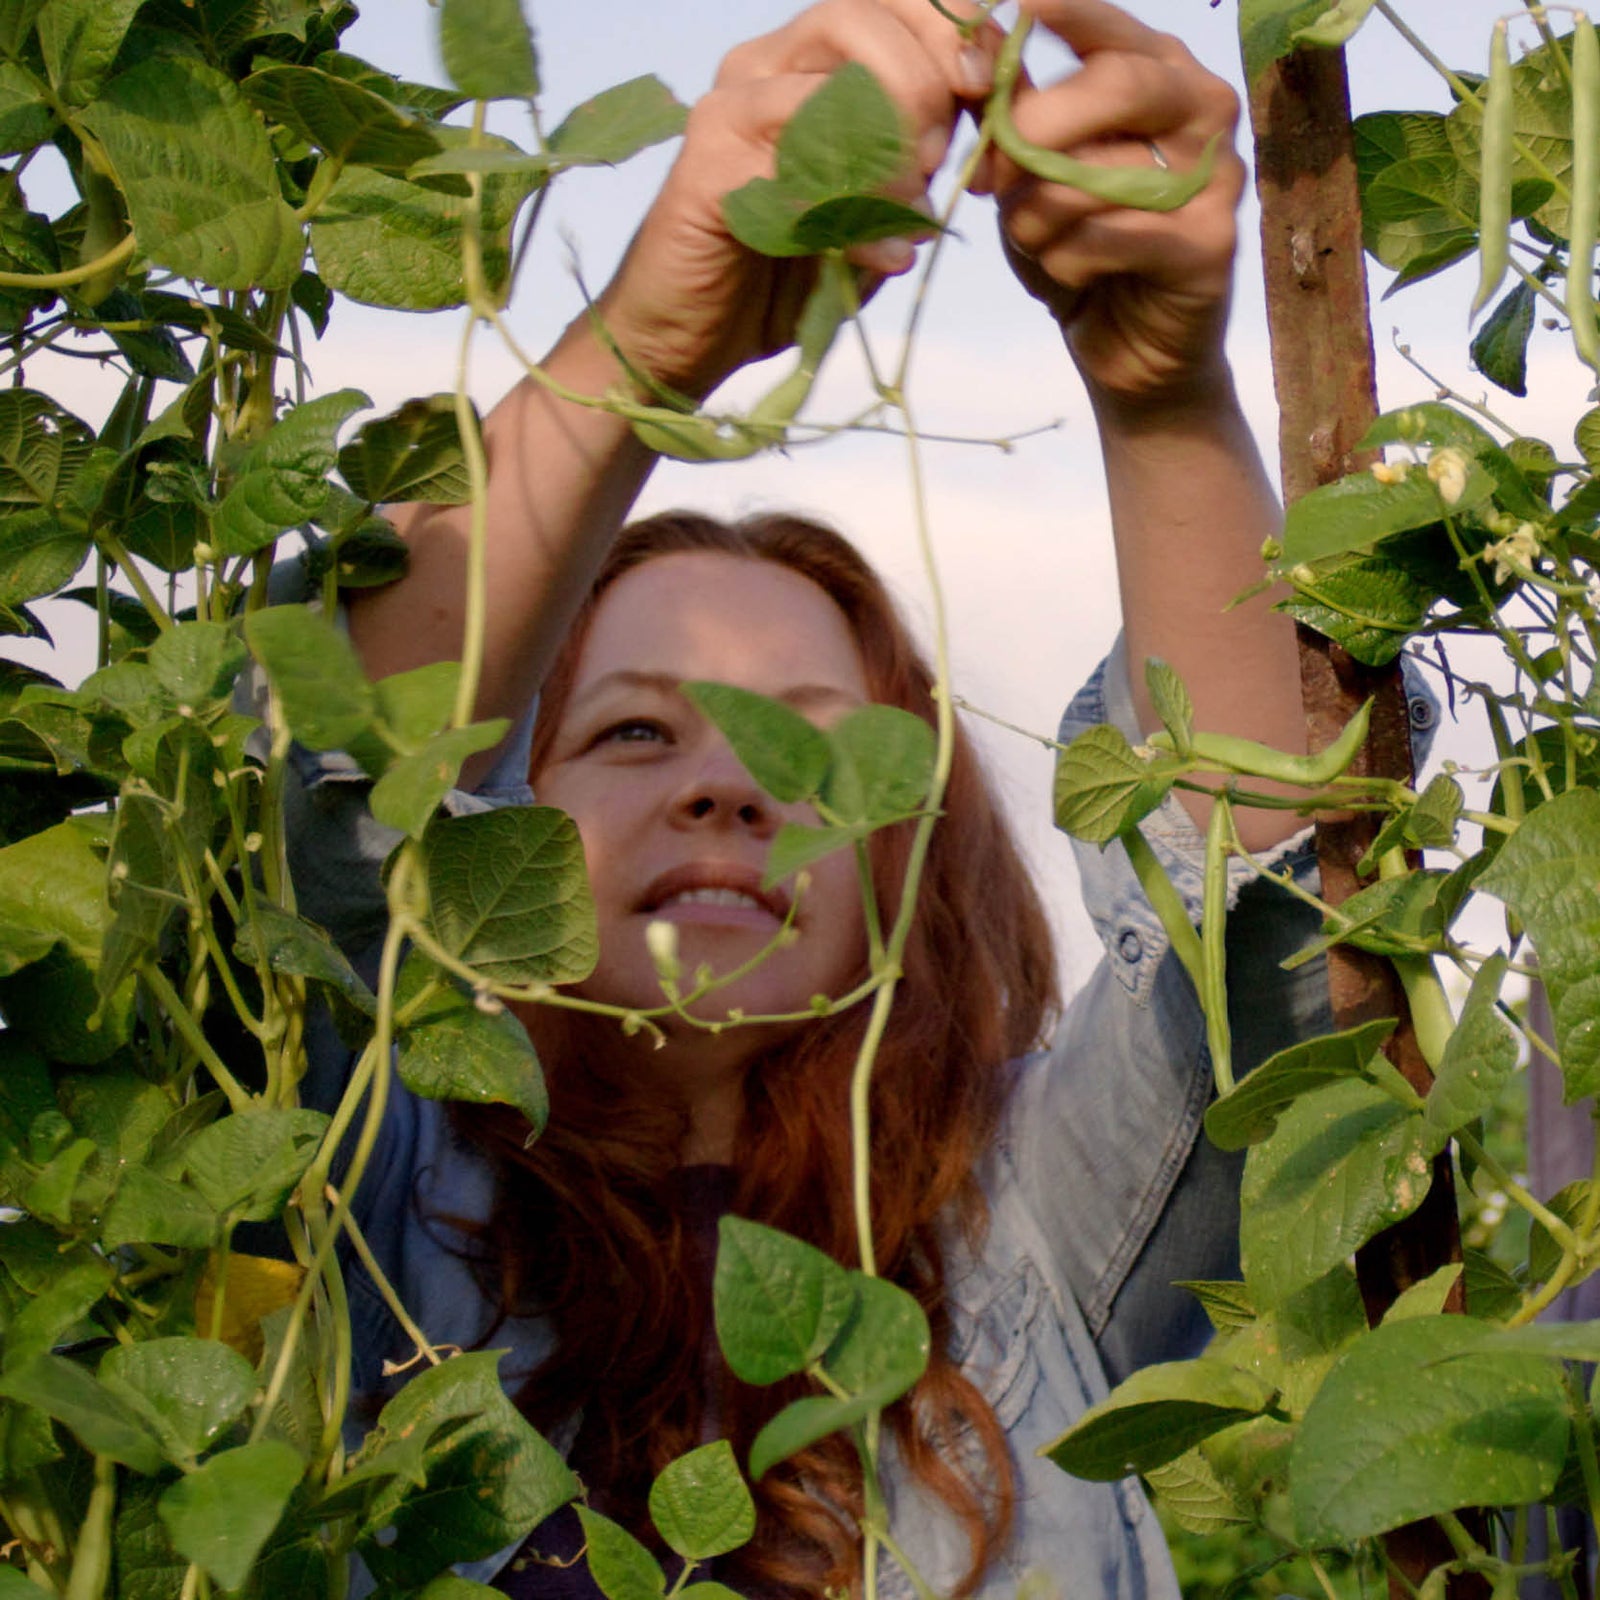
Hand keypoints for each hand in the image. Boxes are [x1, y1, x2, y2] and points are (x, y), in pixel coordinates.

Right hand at [591, 0, 999, 399]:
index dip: (950, 29)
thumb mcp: (873, 209)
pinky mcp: (709, 165)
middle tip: (938, 164)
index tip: (983, 90)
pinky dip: (858, 218)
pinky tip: (880, 259)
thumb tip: (985, 102)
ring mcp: (729, 109)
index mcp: (804, 61)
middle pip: (862, 17)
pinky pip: (803, 167)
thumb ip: (921, 155)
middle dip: (924, 87)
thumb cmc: (783, 275)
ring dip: (892, 150)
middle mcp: (762, 65)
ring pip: (832, 80)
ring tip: (908, 212)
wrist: (684, 340)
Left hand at [985, 0, 1244, 409]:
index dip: (1066, 12)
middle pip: (1115, 84)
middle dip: (1036, 130)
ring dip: (1039, 214)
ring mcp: (1218, 174)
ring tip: (1030, 238)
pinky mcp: (1212, 242)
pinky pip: (1113, 237)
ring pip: (1103, 171)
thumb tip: (975, 40)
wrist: (1122, 344)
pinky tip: (1070, 273)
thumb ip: (1009, 109)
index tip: (1020, 6)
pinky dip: (1068, 260)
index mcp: (1159, 71)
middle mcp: (1202, 106)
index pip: (1112, 25)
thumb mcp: (1030, 172)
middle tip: (993, 178)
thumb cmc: (1076, 243)